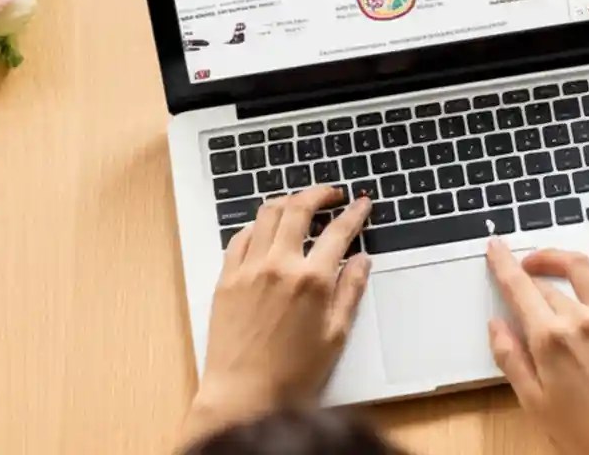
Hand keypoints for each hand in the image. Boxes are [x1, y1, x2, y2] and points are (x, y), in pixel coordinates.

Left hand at [179, 188, 371, 446]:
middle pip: (299, 208)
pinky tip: (265, 229)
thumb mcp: (336, 334)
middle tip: (333, 194)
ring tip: (300, 204)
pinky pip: (240, 237)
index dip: (355, 213)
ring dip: (287, 201)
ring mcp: (248, 270)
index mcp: (311, 281)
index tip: (362, 204)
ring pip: (266, 214)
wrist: (243, 395)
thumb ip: (351, 291)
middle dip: (320, 193)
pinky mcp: (226, 279)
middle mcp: (278, 266)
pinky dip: (257, 225)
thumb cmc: (293, 374)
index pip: (339, 232)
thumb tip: (362, 261)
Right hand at [486, 239, 588, 454]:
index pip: (519, 287)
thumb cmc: (587, 435)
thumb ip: (511, 360)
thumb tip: (497, 327)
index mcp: (550, 339)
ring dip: (561, 259)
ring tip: (549, 263)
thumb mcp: (534, 403)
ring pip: (583, 268)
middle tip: (518, 274)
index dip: (503, 263)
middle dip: (527, 274)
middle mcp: (582, 320)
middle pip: (546, 283)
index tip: (496, 248)